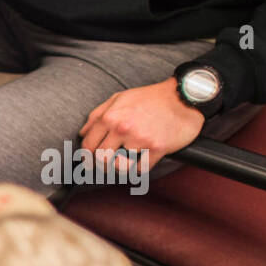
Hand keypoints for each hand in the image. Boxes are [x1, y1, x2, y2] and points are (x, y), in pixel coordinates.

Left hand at [79, 78, 204, 178]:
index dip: (86, 156)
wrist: (183, 96)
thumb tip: (82, 133)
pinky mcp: (157, 148)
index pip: (88, 146)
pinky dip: (139, 167)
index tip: (90, 160)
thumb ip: (97, 115)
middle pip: (101, 159)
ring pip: (119, 167)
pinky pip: (140, 169)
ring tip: (124, 161)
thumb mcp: (119, 98)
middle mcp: (123, 128)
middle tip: (108, 164)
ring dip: (120, 168)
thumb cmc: (149, 98)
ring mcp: (140, 139)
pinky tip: (142, 159)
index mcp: (110, 117)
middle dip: (102, 165)